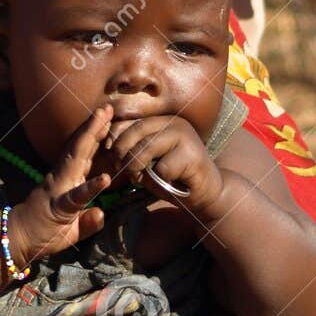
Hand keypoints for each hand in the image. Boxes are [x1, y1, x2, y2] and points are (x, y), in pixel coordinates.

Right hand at [7, 105, 113, 262]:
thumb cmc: (44, 233)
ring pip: (77, 159)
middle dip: (94, 127)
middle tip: (108, 107)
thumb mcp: (72, 230)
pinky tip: (103, 179)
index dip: (94, 136)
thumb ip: (88, 222)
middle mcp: (63, 179)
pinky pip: (76, 197)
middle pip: (81, 149)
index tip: (106, 118)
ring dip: (91, 138)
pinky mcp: (58, 206)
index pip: (83, 155)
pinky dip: (90, 187)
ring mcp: (59, 189)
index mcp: (67, 181)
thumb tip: (101, 213)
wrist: (18, 241)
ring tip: (104, 121)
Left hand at [103, 115, 223, 217]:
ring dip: (136, 167)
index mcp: (163, 121)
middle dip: (122, 151)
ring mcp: (186, 137)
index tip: (107, 153)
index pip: (132, 121)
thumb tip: (107, 144)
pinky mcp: (192, 156)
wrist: (207, 194)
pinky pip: (162, 168)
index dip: (115, 136)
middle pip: (137, 130)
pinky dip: (157, 181)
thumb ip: (133, 149)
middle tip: (118, 168)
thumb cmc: (174, 177)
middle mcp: (175, 123)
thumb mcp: (149, 160)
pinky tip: (166, 185)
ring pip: (147, 147)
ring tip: (138, 178)